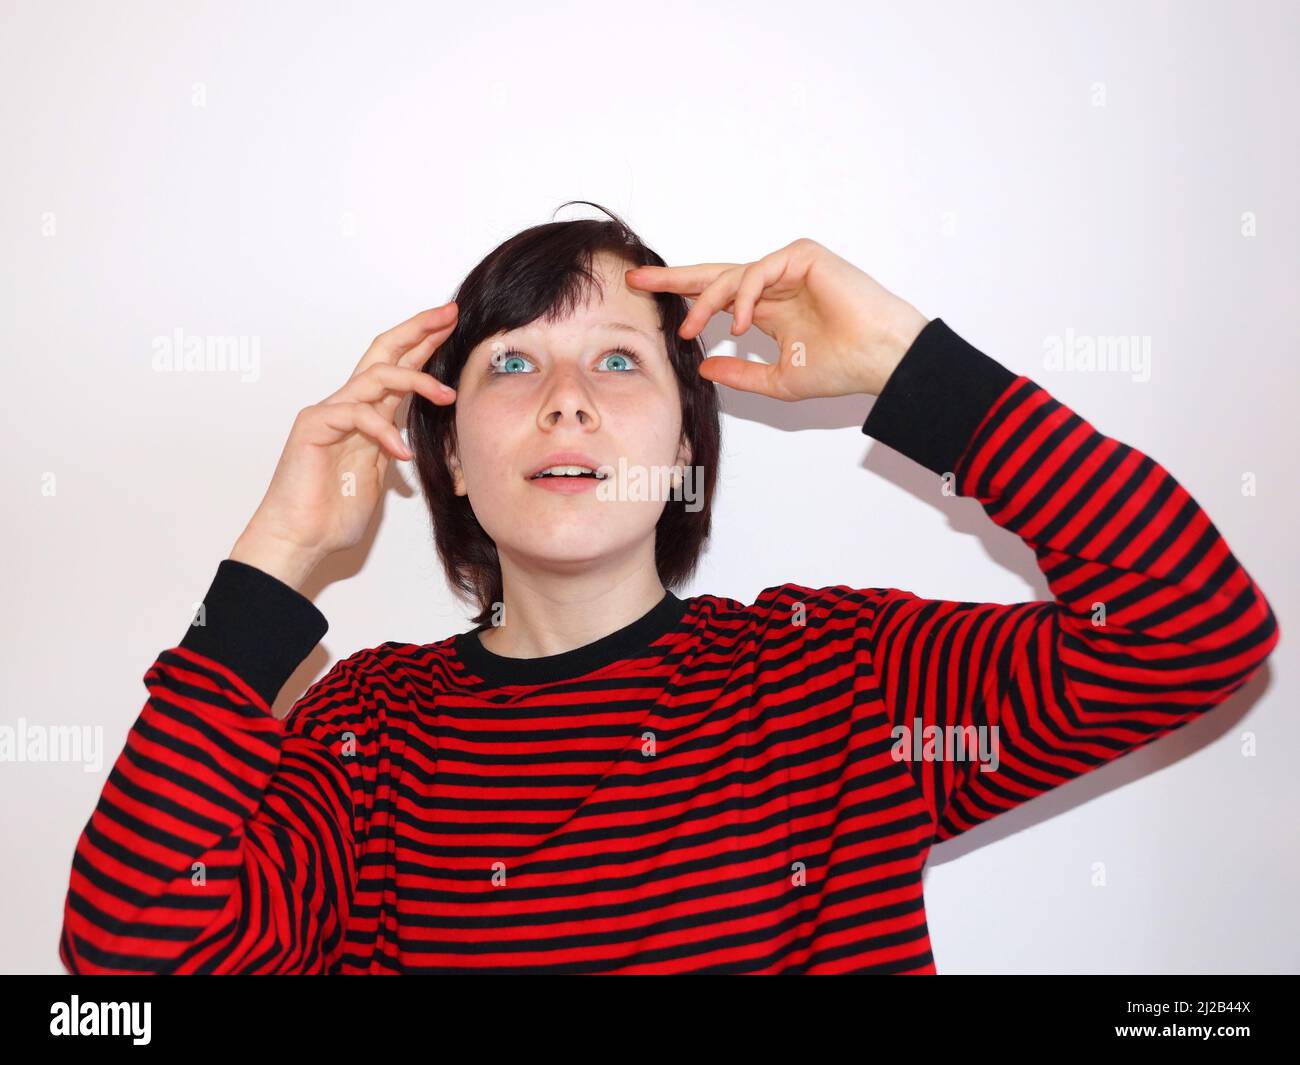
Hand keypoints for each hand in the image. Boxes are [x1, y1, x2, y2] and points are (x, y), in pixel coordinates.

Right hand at [231, 304, 459, 589]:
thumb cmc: (334, 513)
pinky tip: (403, 453)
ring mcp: (329, 412)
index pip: (398, 367)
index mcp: (367, 415)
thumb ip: (395, 446)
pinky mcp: (314, 426)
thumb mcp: (380, 474)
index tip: (452, 325)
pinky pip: (357, 415)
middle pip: (383, 352)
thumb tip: (419, 437)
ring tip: (448, 396)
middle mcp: (348, 405)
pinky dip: (384, 432)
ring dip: (416, 380)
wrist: (300, 539)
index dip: (424, 344)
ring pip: (375, 376)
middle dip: (418, 330)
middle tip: (450, 314)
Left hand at [626, 238, 928, 399]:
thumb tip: (703, 367)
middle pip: (715, 275)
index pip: (718, 296)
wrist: (880, 361)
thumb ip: (741, 373)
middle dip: (675, 278)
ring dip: (706, 303)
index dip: (684, 297)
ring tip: (689, 329)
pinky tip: (739, 324)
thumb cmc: (842, 369)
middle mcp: (776, 285)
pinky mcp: (803, 256)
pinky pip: (758, 270)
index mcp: (769, 309)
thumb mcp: (778, 380)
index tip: (646, 297)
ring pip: (732, 276)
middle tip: (637, 279)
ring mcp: (790, 268)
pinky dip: (743, 296)